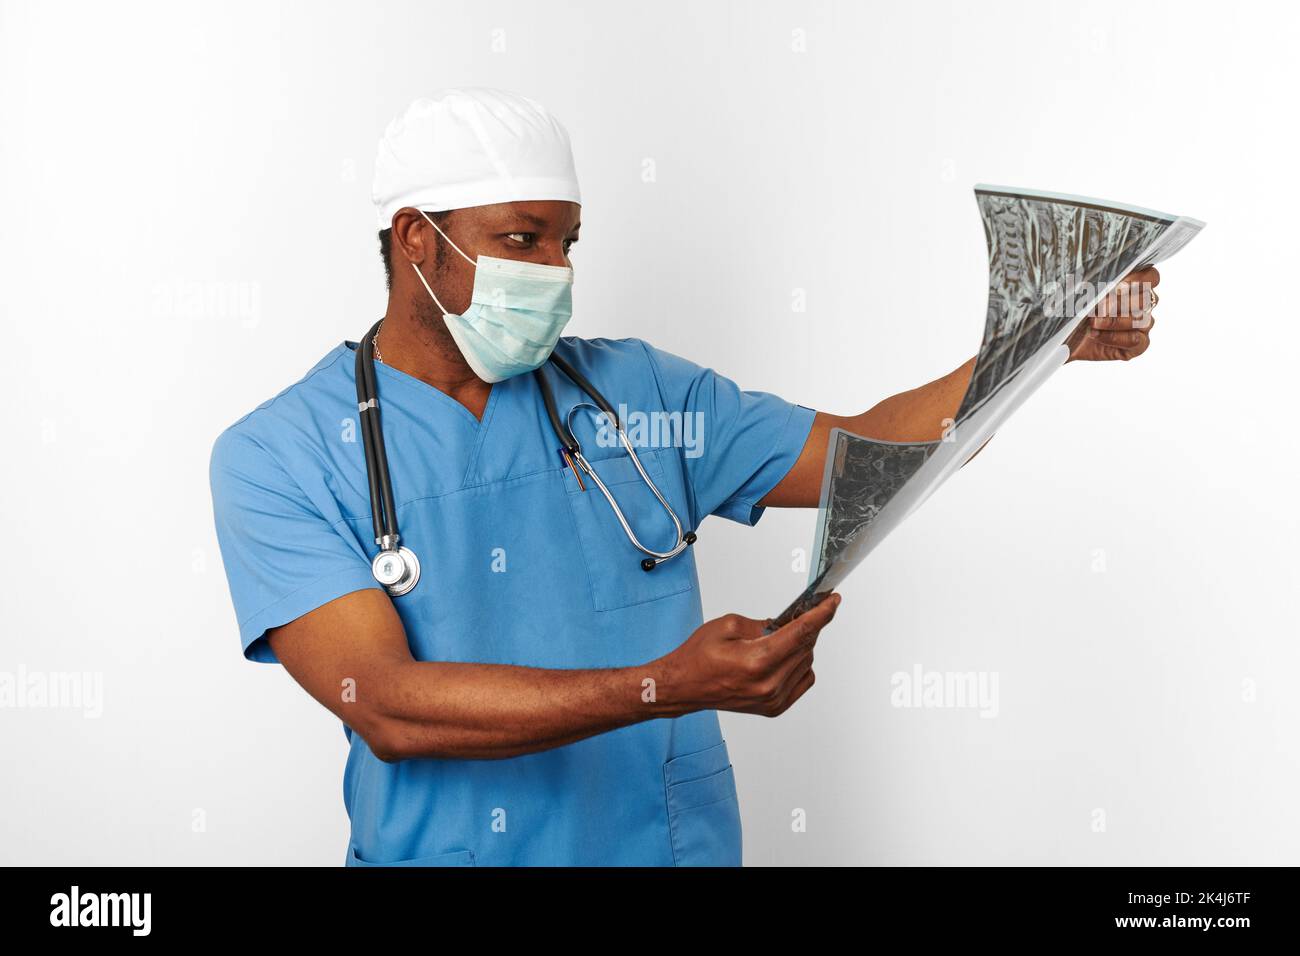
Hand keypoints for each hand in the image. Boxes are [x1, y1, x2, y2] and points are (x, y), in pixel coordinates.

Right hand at [658, 593, 840, 715]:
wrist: (683, 686)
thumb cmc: (698, 657)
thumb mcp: (728, 625)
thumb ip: (763, 623)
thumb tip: (785, 624)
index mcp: (758, 661)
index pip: (802, 632)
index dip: (821, 614)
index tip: (832, 601)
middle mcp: (769, 684)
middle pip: (807, 646)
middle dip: (807, 626)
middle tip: (798, 614)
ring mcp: (773, 699)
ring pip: (807, 662)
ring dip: (801, 645)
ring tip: (778, 638)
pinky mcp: (774, 707)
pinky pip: (803, 680)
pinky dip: (800, 664)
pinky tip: (784, 655)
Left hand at [1067, 267, 1159, 361]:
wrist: (1063, 337)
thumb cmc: (1075, 310)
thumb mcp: (1080, 292)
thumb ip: (1095, 283)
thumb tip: (1102, 277)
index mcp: (1135, 286)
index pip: (1151, 277)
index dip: (1139, 279)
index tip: (1118, 285)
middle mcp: (1143, 304)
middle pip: (1146, 299)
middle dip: (1120, 302)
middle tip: (1098, 307)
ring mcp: (1143, 325)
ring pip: (1141, 320)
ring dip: (1114, 321)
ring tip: (1092, 322)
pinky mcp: (1138, 345)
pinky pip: (1135, 340)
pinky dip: (1114, 337)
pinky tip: (1096, 334)